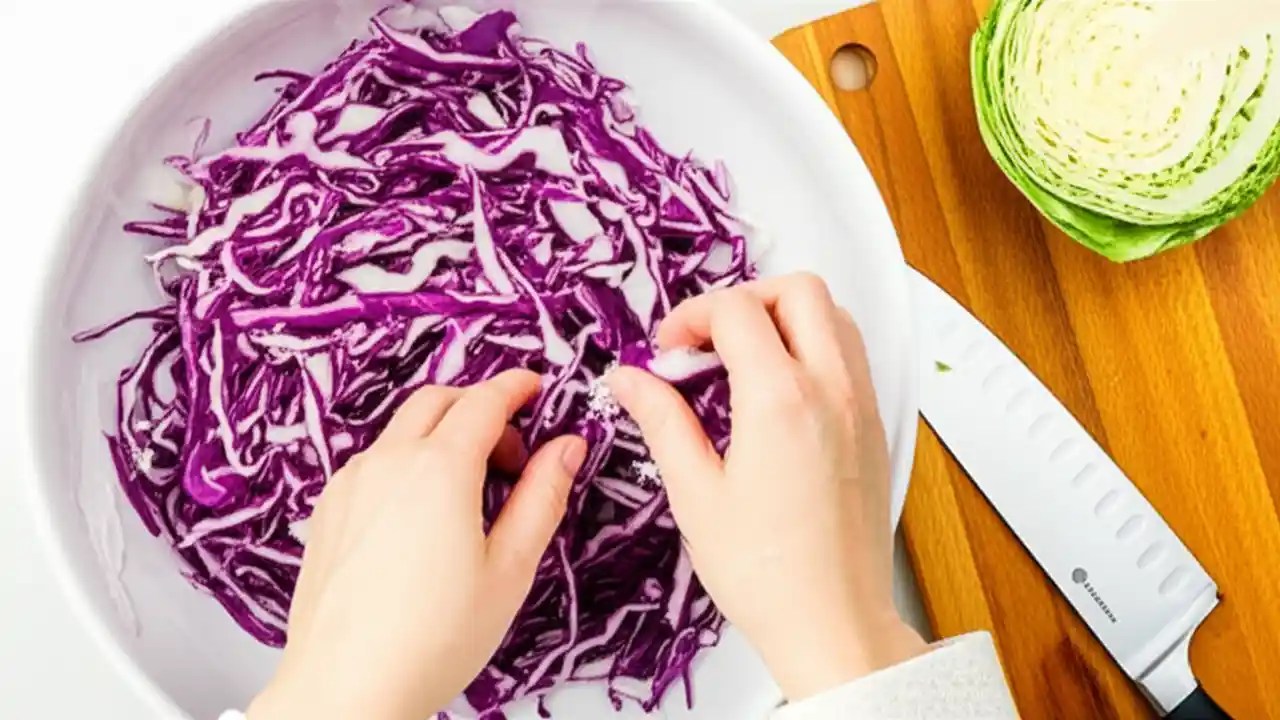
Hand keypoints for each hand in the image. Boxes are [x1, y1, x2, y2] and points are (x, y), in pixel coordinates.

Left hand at [248, 370, 586, 719]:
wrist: (346, 688)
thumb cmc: (432, 639)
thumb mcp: (510, 569)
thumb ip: (542, 497)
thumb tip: (566, 448)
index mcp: (439, 469)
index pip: (485, 400)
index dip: (517, 388)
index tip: (536, 388)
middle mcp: (388, 463)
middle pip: (438, 401)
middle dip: (480, 408)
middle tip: (513, 452)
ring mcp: (350, 485)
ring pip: (402, 430)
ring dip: (442, 436)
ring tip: (471, 493)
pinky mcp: (328, 511)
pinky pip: (374, 462)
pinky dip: (407, 463)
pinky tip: (424, 516)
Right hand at [607, 274, 926, 700]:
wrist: (834, 624)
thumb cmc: (764, 573)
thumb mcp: (696, 494)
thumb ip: (662, 421)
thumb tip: (628, 379)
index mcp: (781, 400)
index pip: (737, 311)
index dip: (691, 318)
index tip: (666, 353)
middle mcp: (832, 389)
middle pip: (800, 290)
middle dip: (745, 298)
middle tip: (707, 340)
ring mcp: (863, 406)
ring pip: (835, 316)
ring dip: (785, 317)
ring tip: (742, 360)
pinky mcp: (875, 429)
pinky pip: (852, 356)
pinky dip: (814, 348)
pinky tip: (777, 393)